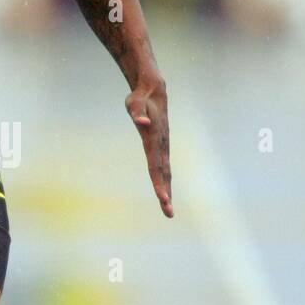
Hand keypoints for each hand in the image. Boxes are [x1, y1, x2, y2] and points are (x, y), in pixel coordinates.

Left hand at [126, 78, 172, 218]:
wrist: (154, 91)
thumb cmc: (140, 98)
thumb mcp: (135, 104)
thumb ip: (138, 114)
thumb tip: (143, 123)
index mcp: (154, 140)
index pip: (155, 165)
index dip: (158, 182)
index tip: (161, 197)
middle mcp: (161, 146)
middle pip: (163, 174)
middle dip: (165, 193)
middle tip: (168, 212)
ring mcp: (163, 147)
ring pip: (165, 173)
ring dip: (166, 192)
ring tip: (168, 211)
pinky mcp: (161, 148)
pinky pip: (163, 168)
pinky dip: (165, 182)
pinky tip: (164, 194)